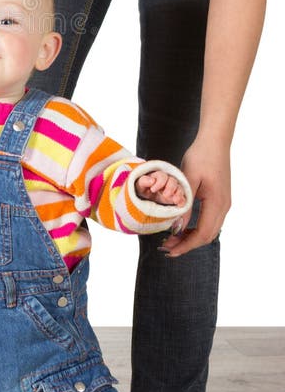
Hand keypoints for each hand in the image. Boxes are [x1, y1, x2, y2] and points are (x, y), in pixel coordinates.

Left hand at [135, 170, 187, 206]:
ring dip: (178, 194)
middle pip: (173, 181)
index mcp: (158, 176)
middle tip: (165, 195)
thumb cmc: (144, 188)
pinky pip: (183, 197)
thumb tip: (152, 180)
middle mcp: (167, 181)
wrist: (146, 196)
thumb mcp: (140, 185)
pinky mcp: (176, 197)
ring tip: (175, 200)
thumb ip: (144, 181)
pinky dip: (183, 201)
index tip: (153, 189)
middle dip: (170, 188)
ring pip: (179, 188)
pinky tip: (180, 205)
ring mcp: (173, 189)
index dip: (159, 182)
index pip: (162, 176)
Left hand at [162, 138, 230, 256]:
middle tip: (166, 247)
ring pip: (210, 230)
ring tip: (172, 239)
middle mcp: (224, 207)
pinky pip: (210, 220)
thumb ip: (184, 204)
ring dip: (192, 237)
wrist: (215, 141)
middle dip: (187, 244)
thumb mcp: (188, 179)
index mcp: (217, 203)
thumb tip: (177, 228)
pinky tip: (183, 226)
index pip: (202, 234)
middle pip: (207, 236)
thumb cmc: (200, 156)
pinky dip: (197, 228)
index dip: (185, 245)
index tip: (169, 250)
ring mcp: (224, 203)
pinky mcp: (221, 199)